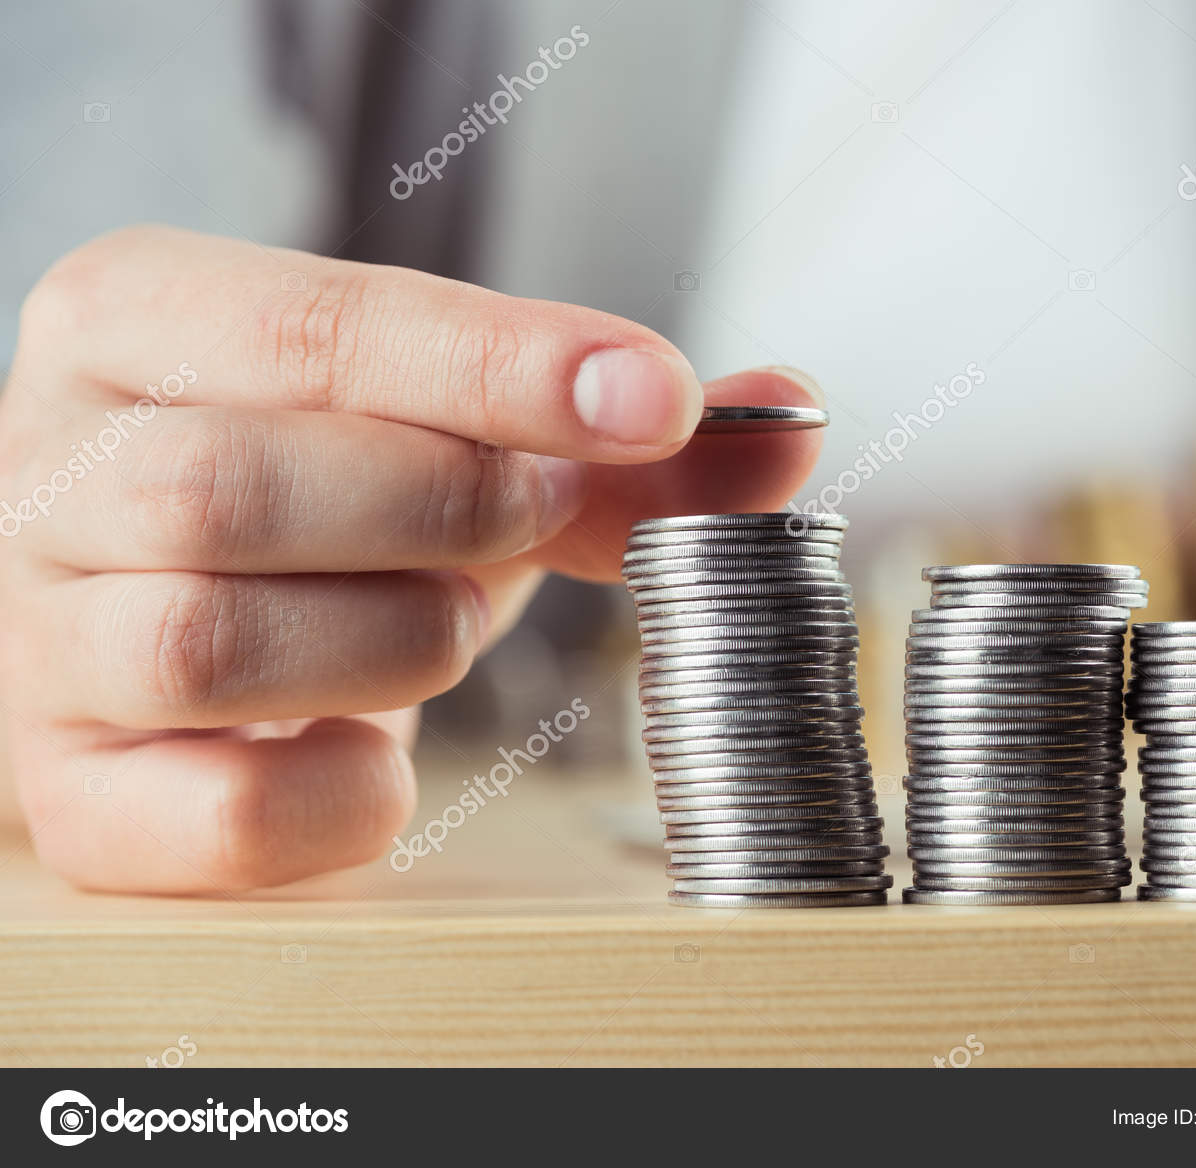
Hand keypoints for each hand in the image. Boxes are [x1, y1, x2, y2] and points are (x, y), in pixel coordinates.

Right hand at [0, 225, 824, 892]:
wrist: (183, 606)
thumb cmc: (330, 501)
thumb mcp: (457, 429)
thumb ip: (619, 434)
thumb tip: (793, 418)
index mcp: (133, 324)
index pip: (310, 327)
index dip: (498, 367)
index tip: (654, 399)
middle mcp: (47, 474)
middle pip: (233, 487)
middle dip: (446, 511)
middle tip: (536, 519)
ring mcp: (41, 649)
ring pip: (210, 644)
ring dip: (399, 639)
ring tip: (443, 616)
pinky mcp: (76, 793)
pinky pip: (218, 815)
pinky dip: (350, 793)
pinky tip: (389, 747)